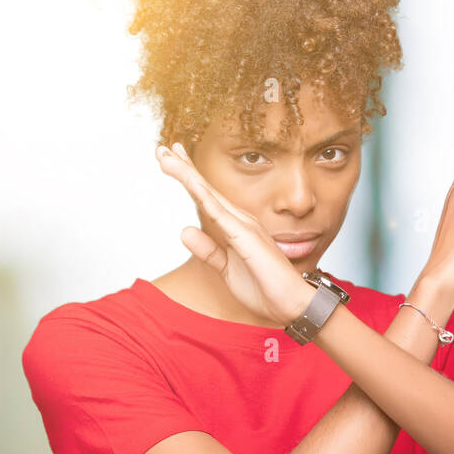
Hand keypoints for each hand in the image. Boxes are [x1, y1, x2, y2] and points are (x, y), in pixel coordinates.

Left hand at [156, 143, 311, 325]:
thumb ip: (208, 251)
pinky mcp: (246, 238)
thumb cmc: (266, 288)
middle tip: (161, 149)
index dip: (188, 177)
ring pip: (209, 195)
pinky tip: (190, 182)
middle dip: (182, 168)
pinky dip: (204, 196)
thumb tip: (185, 231)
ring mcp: (244, 227)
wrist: (292, 305)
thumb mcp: (227, 270)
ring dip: (188, 174)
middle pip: (205, 189)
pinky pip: (220, 214)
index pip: (207, 198)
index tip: (170, 160)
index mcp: (237, 228)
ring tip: (168, 156)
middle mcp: (241, 221)